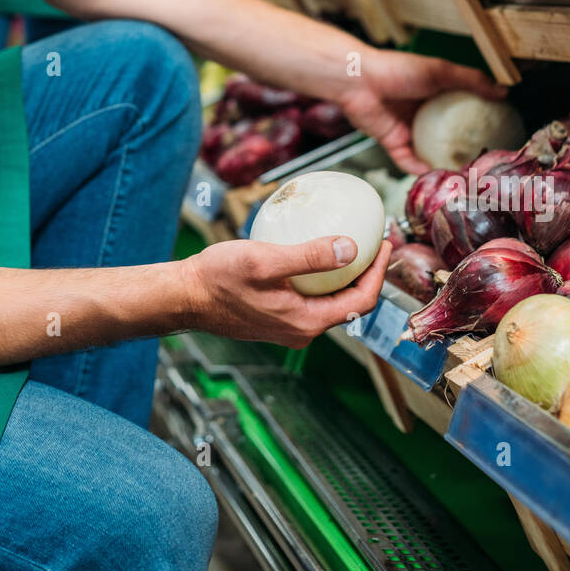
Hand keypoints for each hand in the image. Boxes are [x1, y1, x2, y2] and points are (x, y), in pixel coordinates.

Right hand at [180, 237, 391, 347]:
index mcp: (306, 322)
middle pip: (350, 303)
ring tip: (350, 244)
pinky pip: (310, 298)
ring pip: (330, 301)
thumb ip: (309, 257)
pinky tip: (313, 253)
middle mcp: (301, 330)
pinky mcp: (276, 317)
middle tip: (373, 241)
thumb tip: (351, 249)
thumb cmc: (218, 278)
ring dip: (344, 275)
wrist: (184, 296)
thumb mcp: (265, 262)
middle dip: (367, 272)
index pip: (361, 301)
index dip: (379, 272)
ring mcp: (288, 326)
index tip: (385, 243)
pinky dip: (321, 278)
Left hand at [341, 50, 508, 174]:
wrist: (359, 81)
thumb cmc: (398, 69)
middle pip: (448, 135)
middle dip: (464, 149)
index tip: (498, 134)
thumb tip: (502, 91)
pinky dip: (422, 171)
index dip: (479, 122)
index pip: (463, 111)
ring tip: (465, 177)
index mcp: (436, 94)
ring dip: (445, 164)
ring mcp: (408, 130)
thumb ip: (471, 80)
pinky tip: (438, 177)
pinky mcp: (393, 143)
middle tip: (484, 162)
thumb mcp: (440, 71)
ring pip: (430, 152)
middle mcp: (423, 113)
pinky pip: (409, 162)